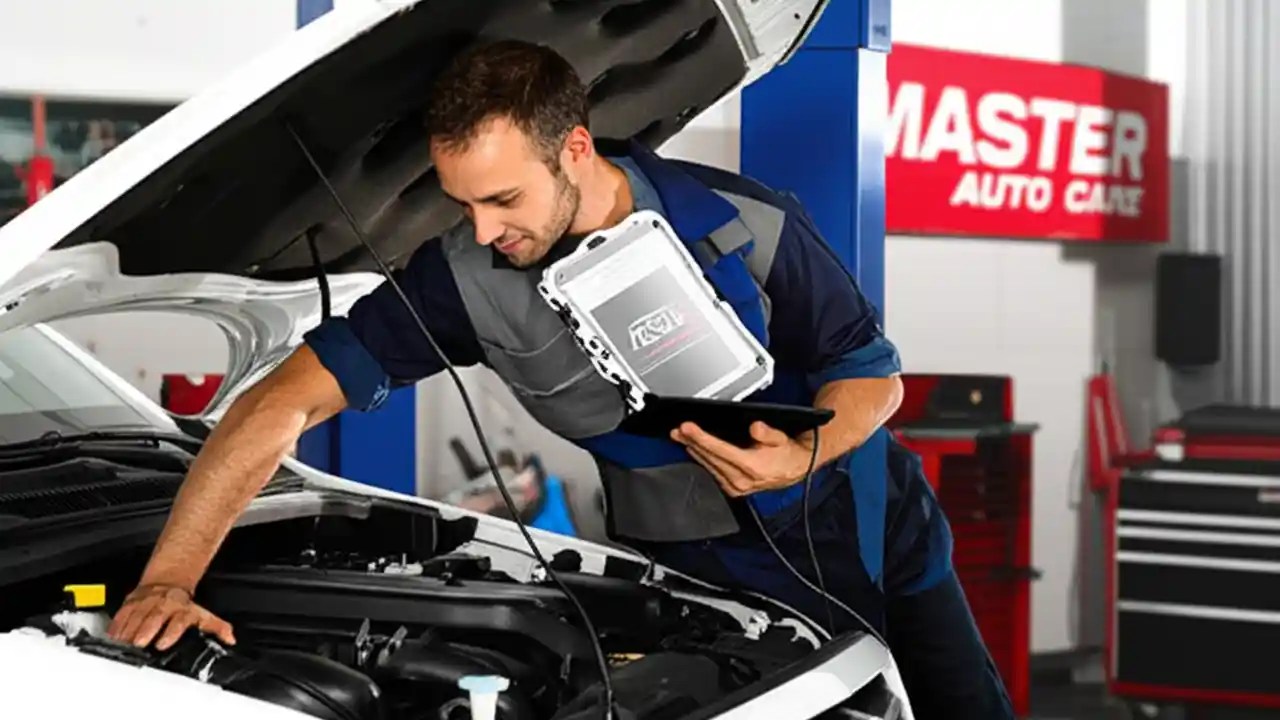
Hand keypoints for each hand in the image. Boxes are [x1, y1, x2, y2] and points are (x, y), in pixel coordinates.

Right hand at [107, 584, 234, 650]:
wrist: (167, 585)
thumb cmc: (184, 606)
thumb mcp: (203, 615)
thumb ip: (217, 628)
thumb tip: (230, 639)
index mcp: (182, 609)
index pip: (179, 619)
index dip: (171, 631)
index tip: (163, 643)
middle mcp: (163, 605)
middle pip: (154, 617)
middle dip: (145, 630)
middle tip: (139, 643)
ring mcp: (146, 603)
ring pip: (136, 615)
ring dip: (128, 630)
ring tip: (123, 644)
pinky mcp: (130, 603)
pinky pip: (122, 614)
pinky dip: (116, 625)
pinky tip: (112, 636)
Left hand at [671, 421, 815, 496]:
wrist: (795, 470)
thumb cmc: (787, 454)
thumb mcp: (781, 438)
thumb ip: (768, 433)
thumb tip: (755, 427)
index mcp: (752, 467)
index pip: (720, 450)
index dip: (702, 438)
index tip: (688, 428)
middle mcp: (741, 480)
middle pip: (710, 458)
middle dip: (692, 442)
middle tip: (678, 430)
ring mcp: (736, 487)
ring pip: (709, 466)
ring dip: (693, 451)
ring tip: (681, 438)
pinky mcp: (733, 489)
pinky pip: (713, 473)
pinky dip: (702, 461)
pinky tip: (695, 451)